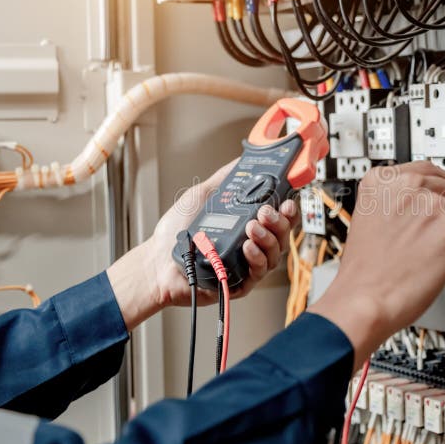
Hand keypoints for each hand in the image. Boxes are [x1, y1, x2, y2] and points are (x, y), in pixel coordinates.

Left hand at [109, 160, 298, 330]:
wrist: (157, 260)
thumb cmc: (175, 233)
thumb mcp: (201, 196)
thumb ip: (224, 179)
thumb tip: (240, 161)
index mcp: (247, 223)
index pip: (279, 216)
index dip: (287, 209)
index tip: (286, 200)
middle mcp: (252, 243)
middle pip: (282, 234)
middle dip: (280, 221)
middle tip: (265, 211)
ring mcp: (247, 264)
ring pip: (275, 253)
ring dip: (268, 238)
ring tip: (252, 227)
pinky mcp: (241, 283)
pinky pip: (259, 272)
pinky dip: (257, 258)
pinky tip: (247, 247)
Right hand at [308, 161, 444, 367]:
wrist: (365, 299)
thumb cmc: (366, 269)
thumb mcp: (370, 217)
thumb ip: (397, 200)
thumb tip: (430, 196)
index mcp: (381, 180)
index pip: (424, 168)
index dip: (438, 184)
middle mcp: (407, 184)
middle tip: (432, 234)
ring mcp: (431, 203)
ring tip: (424, 252)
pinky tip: (433, 261)